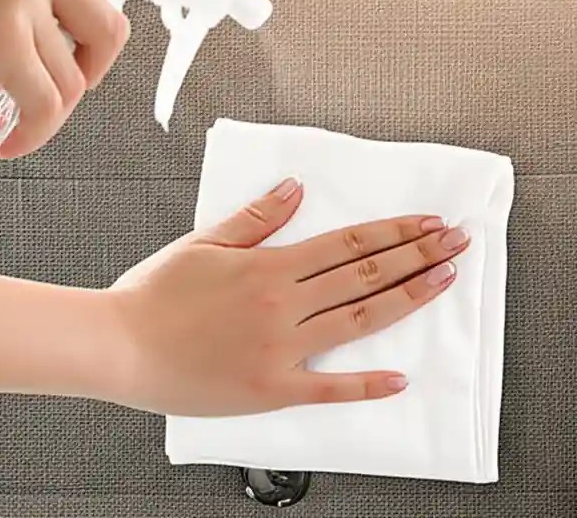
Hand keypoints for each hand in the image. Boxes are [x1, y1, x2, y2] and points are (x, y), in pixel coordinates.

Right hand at [0, 0, 127, 157]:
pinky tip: (11, 138)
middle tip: (55, 95)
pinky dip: (35, 132)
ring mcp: (20, 5)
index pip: (102, 5)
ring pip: (72, 82)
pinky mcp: (2, 46)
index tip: (72, 67)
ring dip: (49, 114)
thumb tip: (85, 47)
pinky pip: (46, 106)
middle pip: (109, 37)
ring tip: (15, 120)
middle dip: (89, 77)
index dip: (93, 48)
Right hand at [102, 178, 469, 416]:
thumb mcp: (205, 242)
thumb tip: (296, 188)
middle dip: (419, 255)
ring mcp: (281, 349)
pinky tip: (400, 379)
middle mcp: (284, 304)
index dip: (396, 231)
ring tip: (446, 280)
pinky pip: (328, 389)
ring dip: (409, 298)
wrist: (117, 346)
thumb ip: (257, 218)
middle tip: (459, 242)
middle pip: (366, 274)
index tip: (430, 222)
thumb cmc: (154, 295)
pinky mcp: (270, 388)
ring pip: (359, 319)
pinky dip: (365, 385)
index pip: (350, 243)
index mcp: (271, 266)